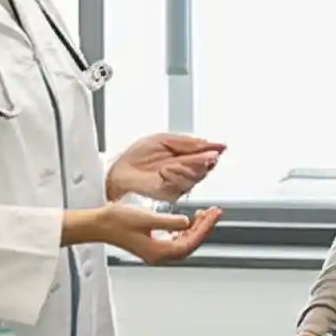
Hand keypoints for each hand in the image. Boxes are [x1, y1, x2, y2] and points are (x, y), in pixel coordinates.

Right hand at [63, 203, 223, 264]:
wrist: (98, 224)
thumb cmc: (116, 221)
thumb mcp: (146, 218)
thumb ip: (169, 222)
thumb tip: (187, 223)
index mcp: (159, 252)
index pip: (190, 242)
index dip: (204, 228)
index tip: (213, 215)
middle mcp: (158, 255)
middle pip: (189, 244)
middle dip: (203, 228)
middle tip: (214, 212)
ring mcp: (155, 251)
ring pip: (183, 243)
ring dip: (195, 229)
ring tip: (204, 215)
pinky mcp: (150, 245)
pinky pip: (175, 241)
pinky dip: (184, 231)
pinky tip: (187, 221)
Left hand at [106, 133, 226, 201]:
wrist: (119, 171)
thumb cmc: (137, 155)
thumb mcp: (165, 141)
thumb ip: (189, 143)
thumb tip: (216, 145)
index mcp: (186, 156)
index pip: (208, 155)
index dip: (213, 152)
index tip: (216, 149)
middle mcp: (185, 171)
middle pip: (205, 168)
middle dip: (203, 161)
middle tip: (202, 157)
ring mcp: (179, 183)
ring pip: (195, 177)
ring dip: (187, 169)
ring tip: (172, 164)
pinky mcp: (171, 194)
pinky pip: (182, 187)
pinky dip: (175, 177)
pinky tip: (166, 171)